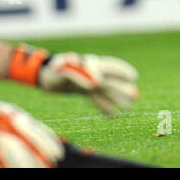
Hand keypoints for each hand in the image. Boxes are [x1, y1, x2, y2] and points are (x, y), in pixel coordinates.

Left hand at [11, 46, 139, 115]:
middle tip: (136, 95)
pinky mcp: (84, 91)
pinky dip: (104, 106)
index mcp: (88, 64)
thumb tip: (98, 82)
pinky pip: (97, 99)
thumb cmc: (51, 70)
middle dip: (123, 87)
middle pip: (111, 79)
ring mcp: (89, 82)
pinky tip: (113, 115)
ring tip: (131, 106)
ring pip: (107, 90)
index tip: (127, 78)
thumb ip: (78, 72)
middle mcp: (92, 72)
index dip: (119, 71)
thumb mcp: (61, 68)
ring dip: (118, 97)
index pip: (107, 67)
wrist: (42, 76)